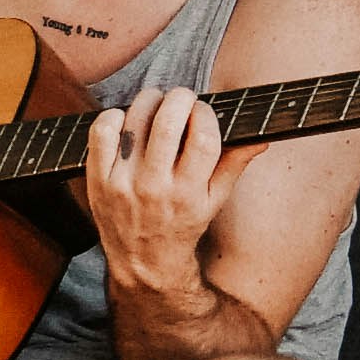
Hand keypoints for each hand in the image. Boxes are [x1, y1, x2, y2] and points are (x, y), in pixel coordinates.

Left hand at [80, 86, 222, 311]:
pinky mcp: (99, 180)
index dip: (205, 114)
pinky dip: (113, 116)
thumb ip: (235, 164)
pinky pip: (101, 133)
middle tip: (181, 99)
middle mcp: (155, 187)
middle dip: (179, 98)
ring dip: (149, 101)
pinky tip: (125, 119)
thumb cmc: (183, 224)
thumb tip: (261, 137)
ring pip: (134, 121)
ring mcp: (124, 183)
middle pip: (168, 122)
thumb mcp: (215, 200)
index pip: (203, 138)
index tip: (203, 111)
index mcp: (189, 191)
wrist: (144, 261)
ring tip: (156, 104)